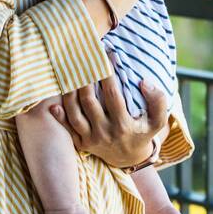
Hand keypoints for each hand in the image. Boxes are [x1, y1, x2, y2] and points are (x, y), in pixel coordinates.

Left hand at [49, 54, 169, 167]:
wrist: (129, 158)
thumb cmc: (143, 132)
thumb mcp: (157, 121)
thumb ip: (158, 101)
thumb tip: (144, 82)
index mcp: (123, 125)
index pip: (112, 94)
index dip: (108, 73)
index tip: (108, 55)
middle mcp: (105, 132)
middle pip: (89, 101)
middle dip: (85, 79)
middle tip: (83, 62)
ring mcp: (91, 139)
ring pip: (75, 113)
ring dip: (70, 93)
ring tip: (70, 76)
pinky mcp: (82, 144)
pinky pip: (67, 129)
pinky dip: (59, 116)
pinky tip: (54, 103)